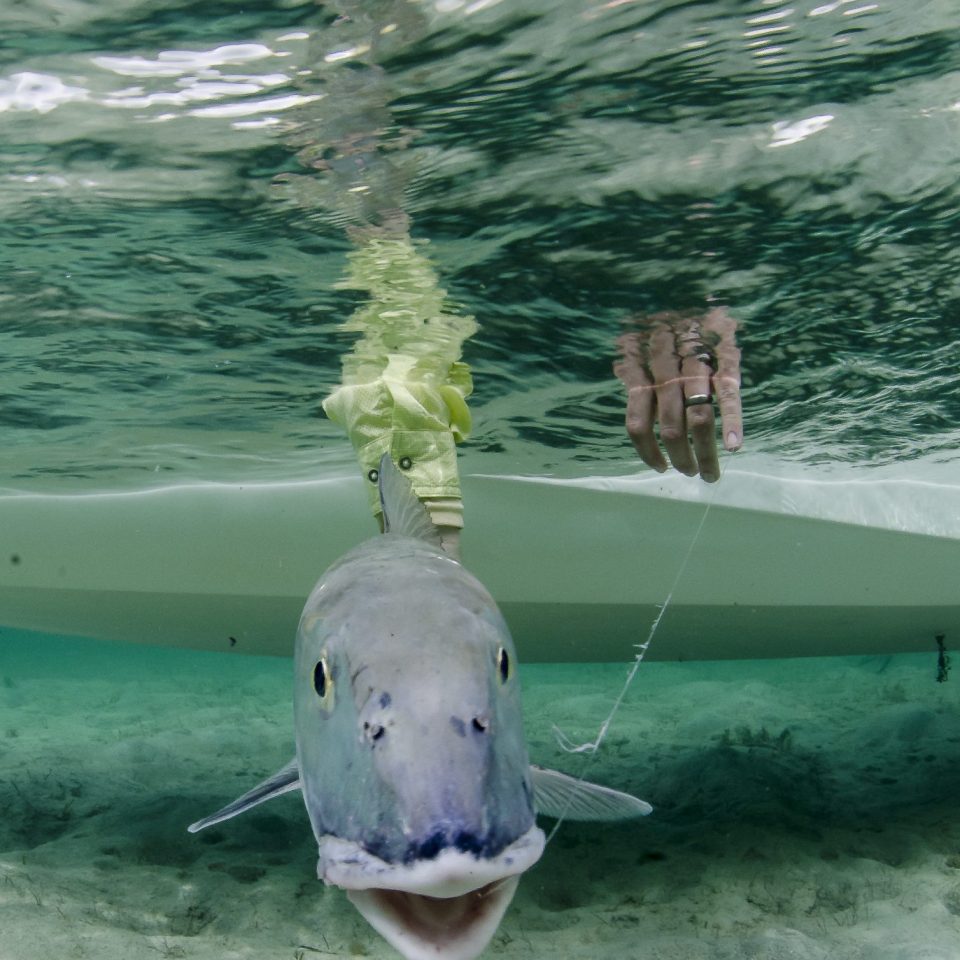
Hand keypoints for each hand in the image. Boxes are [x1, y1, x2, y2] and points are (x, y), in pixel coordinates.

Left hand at [613, 308, 741, 482]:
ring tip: (709, 473)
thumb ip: (632, 379)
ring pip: (700, 417)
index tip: (659, 467)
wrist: (690, 284)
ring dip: (705, 452)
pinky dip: (733, 421)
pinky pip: (728, 393)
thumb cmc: (658, 324)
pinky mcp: (724, 356)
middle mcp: (665, 369)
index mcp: (639, 370)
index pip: (638, 423)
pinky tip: (734, 446)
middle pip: (672, 427)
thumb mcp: (633, 348)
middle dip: (682, 458)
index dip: (647, 451)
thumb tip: (634, 416)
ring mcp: (696, 363)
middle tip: (690, 473)